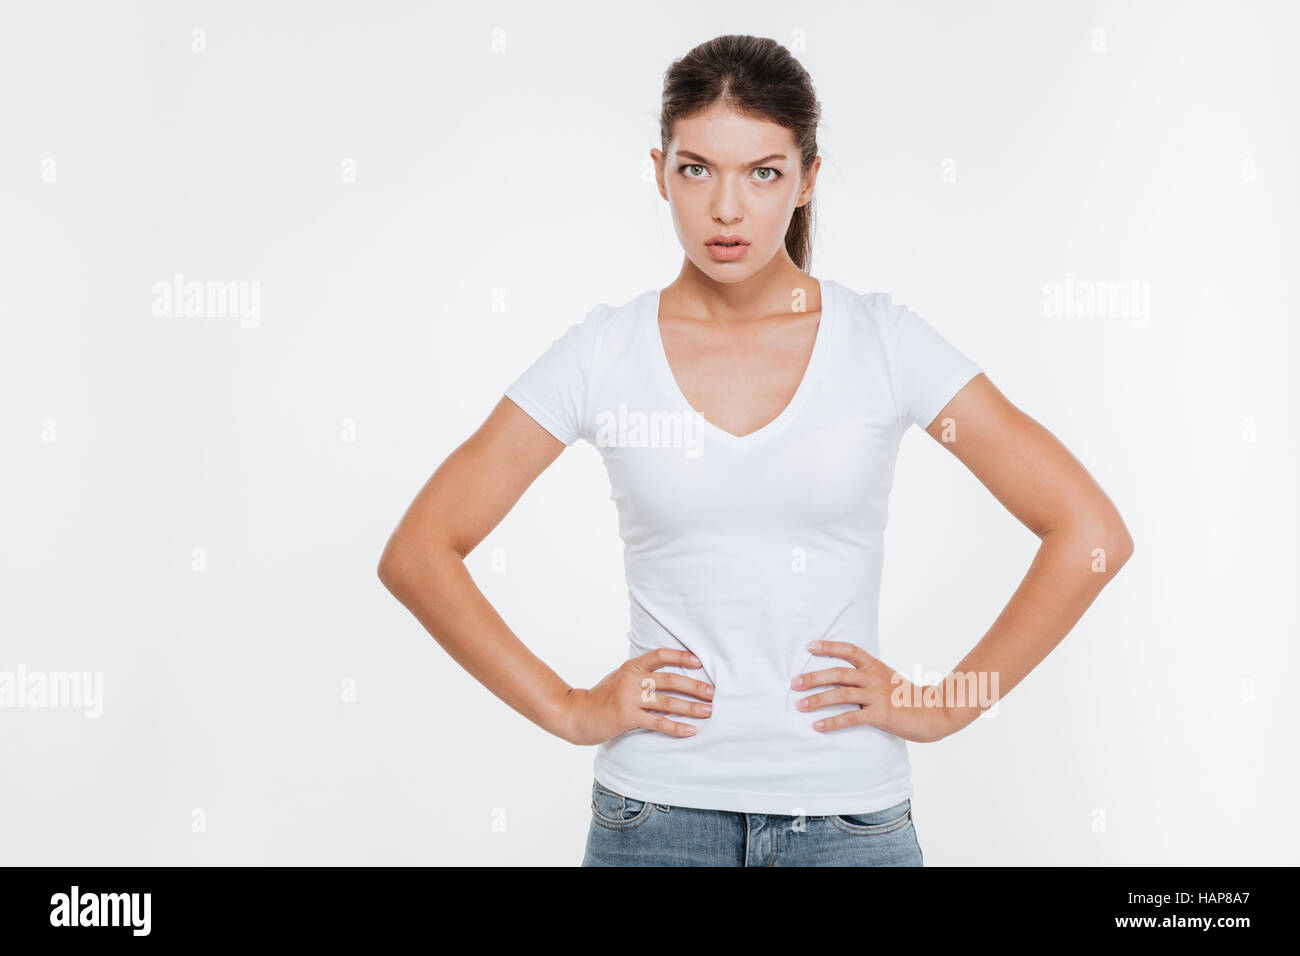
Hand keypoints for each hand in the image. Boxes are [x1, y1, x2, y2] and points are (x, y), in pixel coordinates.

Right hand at [559, 649, 714, 745]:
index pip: (659, 655)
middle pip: (670, 678)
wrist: (574, 713)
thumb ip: (639, 677)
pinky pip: (657, 722)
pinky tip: (690, 731)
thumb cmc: (600, 699)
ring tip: (708, 711)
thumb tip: (667, 678)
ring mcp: (629, 697)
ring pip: (667, 701)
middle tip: (713, 692)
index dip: (680, 656)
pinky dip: (675, 727)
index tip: (699, 662)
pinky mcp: (626, 716)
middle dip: (694, 685)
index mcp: (631, 666)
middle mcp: (631, 679)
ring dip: (690, 707)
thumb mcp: (618, 679)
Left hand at [791, 640, 956, 742]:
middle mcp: (874, 678)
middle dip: (813, 677)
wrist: (934, 712)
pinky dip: (832, 721)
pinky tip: (818, 725)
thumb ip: (869, 677)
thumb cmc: (908, 698)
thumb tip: (845, 679)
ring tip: (799, 704)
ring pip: (840, 694)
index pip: (850, 650)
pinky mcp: (880, 714)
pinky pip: (850, 717)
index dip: (829, 646)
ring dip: (817, 699)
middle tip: (794, 683)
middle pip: (838, 673)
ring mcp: (877, 695)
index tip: (810, 646)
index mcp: (876, 666)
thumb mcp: (889, 680)